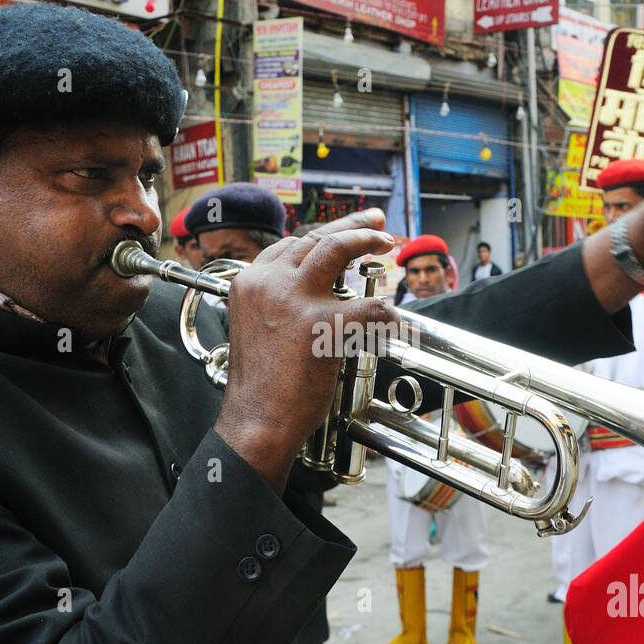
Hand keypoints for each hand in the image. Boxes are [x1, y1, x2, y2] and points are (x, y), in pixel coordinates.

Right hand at [215, 209, 398, 491]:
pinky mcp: (321, 324)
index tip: (342, 232)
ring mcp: (294, 299)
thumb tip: (318, 288)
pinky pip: (367, 307)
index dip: (322, 236)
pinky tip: (393, 317)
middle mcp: (268, 282)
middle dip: (350, 225)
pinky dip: (385, 312)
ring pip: (335, 249)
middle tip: (374, 223)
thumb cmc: (262, 385)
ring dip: (366, 241)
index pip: (291, 245)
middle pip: (315, 238)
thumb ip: (279, 301)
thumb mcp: (257, 326)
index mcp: (250, 282)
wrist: (257, 419)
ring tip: (386, 243)